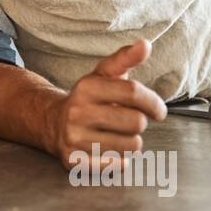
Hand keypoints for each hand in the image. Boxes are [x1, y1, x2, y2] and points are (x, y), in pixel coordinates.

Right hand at [43, 40, 166, 167]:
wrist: (51, 123)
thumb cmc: (88, 99)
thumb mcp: (103, 75)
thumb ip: (125, 59)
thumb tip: (145, 44)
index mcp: (87, 87)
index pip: (134, 92)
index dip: (154, 102)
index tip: (159, 111)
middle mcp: (77, 112)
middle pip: (136, 122)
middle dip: (139, 123)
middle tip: (128, 122)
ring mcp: (74, 137)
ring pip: (131, 146)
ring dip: (131, 142)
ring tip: (118, 135)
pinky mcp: (74, 161)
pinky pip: (117, 165)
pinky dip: (120, 160)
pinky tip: (108, 150)